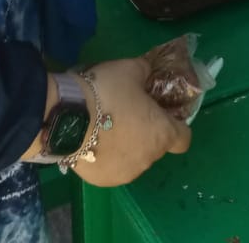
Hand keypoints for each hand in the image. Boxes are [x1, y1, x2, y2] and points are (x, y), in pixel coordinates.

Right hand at [70, 58, 190, 186]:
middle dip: (145, 131)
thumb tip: (147, 73)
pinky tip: (92, 141)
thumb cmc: (106, 91)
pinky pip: (112, 167)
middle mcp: (148, 159)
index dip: (176, 125)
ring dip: (126, 145)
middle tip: (126, 113)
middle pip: (155, 146)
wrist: (65, 117)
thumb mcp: (130, 69)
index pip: (183, 139)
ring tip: (104, 127)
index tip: (162, 113)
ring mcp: (125, 173)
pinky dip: (107, 157)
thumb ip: (145, 72)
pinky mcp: (102, 180)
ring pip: (133, 158)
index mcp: (162, 134)